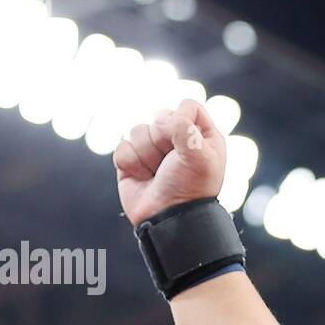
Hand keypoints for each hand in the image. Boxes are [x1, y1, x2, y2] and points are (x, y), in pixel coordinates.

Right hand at [114, 99, 226, 226]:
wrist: (168, 219)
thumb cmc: (190, 189)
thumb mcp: (199, 156)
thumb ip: (184, 127)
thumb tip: (159, 119)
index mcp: (201, 136)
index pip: (188, 106)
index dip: (182, 120)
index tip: (186, 143)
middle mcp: (177, 140)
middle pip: (159, 116)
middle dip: (161, 140)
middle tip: (171, 164)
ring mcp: (152, 149)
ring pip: (137, 130)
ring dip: (147, 155)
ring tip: (158, 174)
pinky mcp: (131, 161)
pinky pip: (122, 146)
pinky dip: (131, 164)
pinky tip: (143, 178)